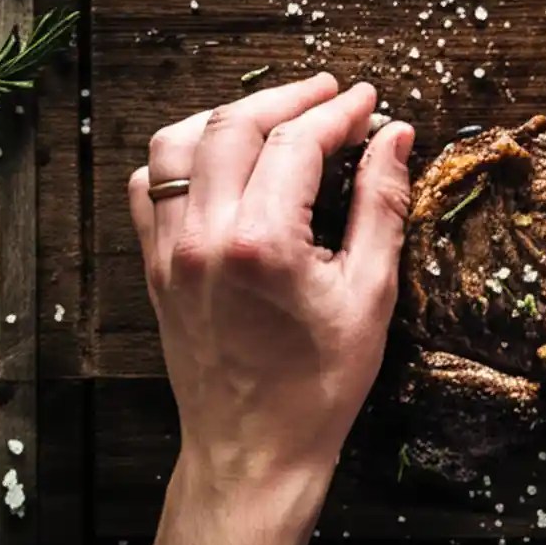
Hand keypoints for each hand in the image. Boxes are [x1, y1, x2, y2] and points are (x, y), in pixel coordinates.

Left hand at [128, 75, 413, 544]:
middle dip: (288, 99)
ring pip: (179, 143)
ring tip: (274, 116)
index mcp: (261, 243)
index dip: (338, 113)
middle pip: (235, 127)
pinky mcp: (154, 266)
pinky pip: (151, 186)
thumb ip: (381, 207)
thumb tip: (394, 138)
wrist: (255, 450)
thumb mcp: (370, 296)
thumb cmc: (321, 384)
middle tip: (331, 94)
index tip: (367, 102)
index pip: (297, 143)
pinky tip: (220, 161)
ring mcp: (169, 250)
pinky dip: (183, 157)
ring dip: (228, 116)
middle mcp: (203, 236)